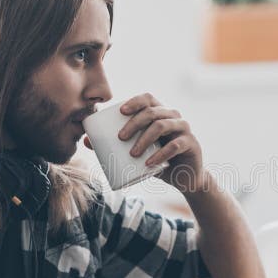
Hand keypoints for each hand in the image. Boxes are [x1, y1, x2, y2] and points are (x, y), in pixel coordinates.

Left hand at [85, 93, 205, 192]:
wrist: (185, 178)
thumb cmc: (158, 161)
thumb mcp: (137, 153)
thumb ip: (116, 146)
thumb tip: (86, 140)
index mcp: (161, 113)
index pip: (148, 99)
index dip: (135, 102)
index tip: (120, 112)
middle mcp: (174, 117)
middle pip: (153, 112)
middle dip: (134, 122)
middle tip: (120, 138)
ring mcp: (184, 129)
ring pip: (163, 125)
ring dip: (145, 138)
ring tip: (133, 153)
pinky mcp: (191, 144)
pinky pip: (175, 145)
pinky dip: (161, 154)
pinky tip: (150, 162)